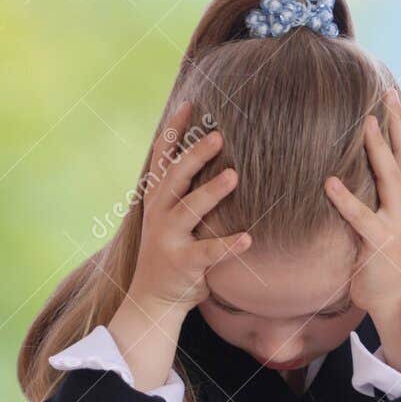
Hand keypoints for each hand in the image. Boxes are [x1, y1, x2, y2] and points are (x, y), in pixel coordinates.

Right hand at [109, 103, 248, 390]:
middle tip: (218, 135)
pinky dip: (228, 245)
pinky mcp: (183, 264)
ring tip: (233, 176)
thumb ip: (183, 187)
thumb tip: (208, 147)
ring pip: (188, 211)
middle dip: (194, 155)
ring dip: (210, 193)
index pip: (162, 158)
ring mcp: (168, 239)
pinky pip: (208, 253)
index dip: (173, 131)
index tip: (189, 104)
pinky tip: (247, 238)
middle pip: (175, 178)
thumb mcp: (169, 214)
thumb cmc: (170, 248)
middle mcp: (159, 214)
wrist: (152, 298)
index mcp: (157, 198)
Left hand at [324, 88, 400, 376]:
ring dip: (378, 148)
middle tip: (388, 93)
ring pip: (391, 177)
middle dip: (399, 123)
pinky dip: (346, 199)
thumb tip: (399, 176)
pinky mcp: (380, 243)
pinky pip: (361, 217)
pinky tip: (329, 182)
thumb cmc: (399, 265)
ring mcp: (400, 224)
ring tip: (365, 122)